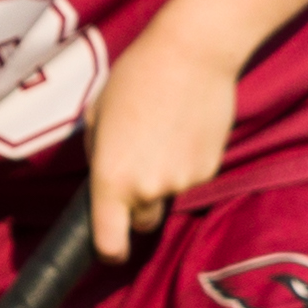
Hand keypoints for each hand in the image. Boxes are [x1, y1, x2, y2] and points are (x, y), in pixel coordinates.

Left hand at [81, 21, 236, 259]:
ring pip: (167, 196)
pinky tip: (183, 131)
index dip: (107, 251)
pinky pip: (191, 179)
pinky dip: (185, 164)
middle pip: (142, 221)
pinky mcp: (211, 169)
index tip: (108, 252)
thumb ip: (97, 155)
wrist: (193, 55)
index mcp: (111, 179)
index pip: (109, 240)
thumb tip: (103, 178)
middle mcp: (148, 188)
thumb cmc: (134, 79)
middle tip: (135, 168)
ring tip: (160, 135)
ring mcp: (184, 181)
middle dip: (135, 207)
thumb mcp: (97, 117)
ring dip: (162, 179)